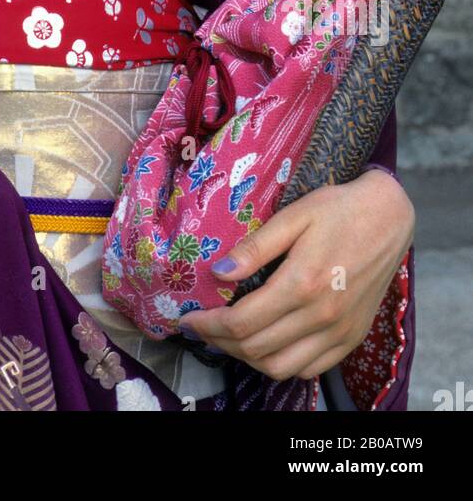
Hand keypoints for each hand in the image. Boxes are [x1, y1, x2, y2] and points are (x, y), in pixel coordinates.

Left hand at [182, 169, 414, 380]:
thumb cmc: (339, 209)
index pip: (242, 323)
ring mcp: (340, 333)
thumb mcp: (293, 216)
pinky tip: (267, 344)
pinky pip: (310, 369)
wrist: (389, 218)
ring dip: (247, 358)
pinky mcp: (352, 338)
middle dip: (220, 342)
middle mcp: (322, 316)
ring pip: (281, 368)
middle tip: (203, 326)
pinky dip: (281, 365)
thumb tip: (218, 272)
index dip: (209, 325)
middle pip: (256, 350)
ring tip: (230, 337)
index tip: (189, 318)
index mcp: (302, 284)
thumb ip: (255, 248)